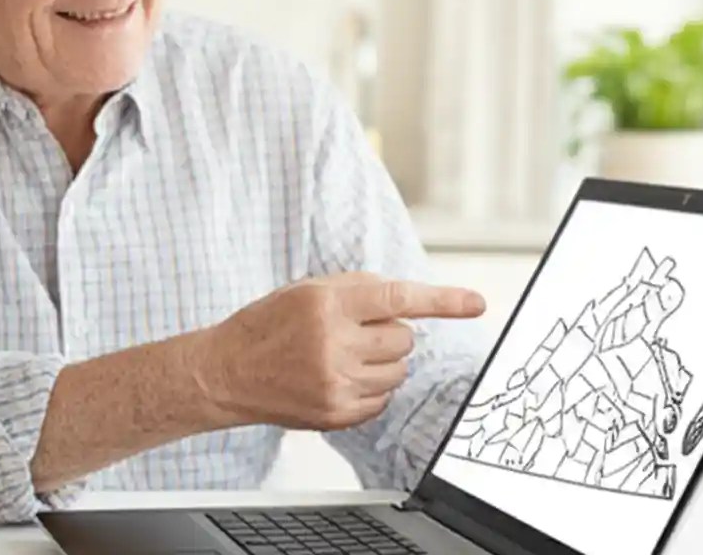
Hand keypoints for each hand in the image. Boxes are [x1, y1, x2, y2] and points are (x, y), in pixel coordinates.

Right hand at [191, 273, 485, 430]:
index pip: (397, 298)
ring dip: (382, 361)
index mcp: (326, 305)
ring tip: (342, 356)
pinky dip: (371, 388)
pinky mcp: (336, 414)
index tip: (476, 303)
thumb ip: (358, 289)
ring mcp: (336, 384)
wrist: (226, 372)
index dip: (443, 300)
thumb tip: (408, 302)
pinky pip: (384, 400)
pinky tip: (337, 378)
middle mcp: (333, 345)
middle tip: (354, 332)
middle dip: (389, 332)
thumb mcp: (306, 290)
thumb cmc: (268, 325)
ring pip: (399, 370)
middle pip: (405, 337)